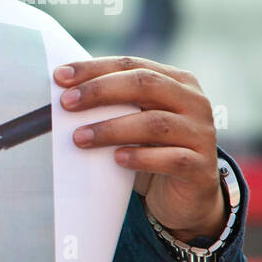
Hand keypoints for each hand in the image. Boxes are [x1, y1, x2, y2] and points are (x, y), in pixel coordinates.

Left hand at [55, 57, 224, 241]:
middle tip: (66, 104)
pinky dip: (141, 157)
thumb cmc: (152, 149)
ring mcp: (201, 134)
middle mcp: (194, 102)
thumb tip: (62, 95)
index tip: (59, 77)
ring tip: (79, 138)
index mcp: (177, 82)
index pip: (132, 65)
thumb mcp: (135, 121)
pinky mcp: (201, 167)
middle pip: (145, 85)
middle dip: (100, 91)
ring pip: (155, 123)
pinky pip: (171, 158)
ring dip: (112, 129)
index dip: (94, 69)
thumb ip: (114, 105)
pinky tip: (117, 159)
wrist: (186, 196)